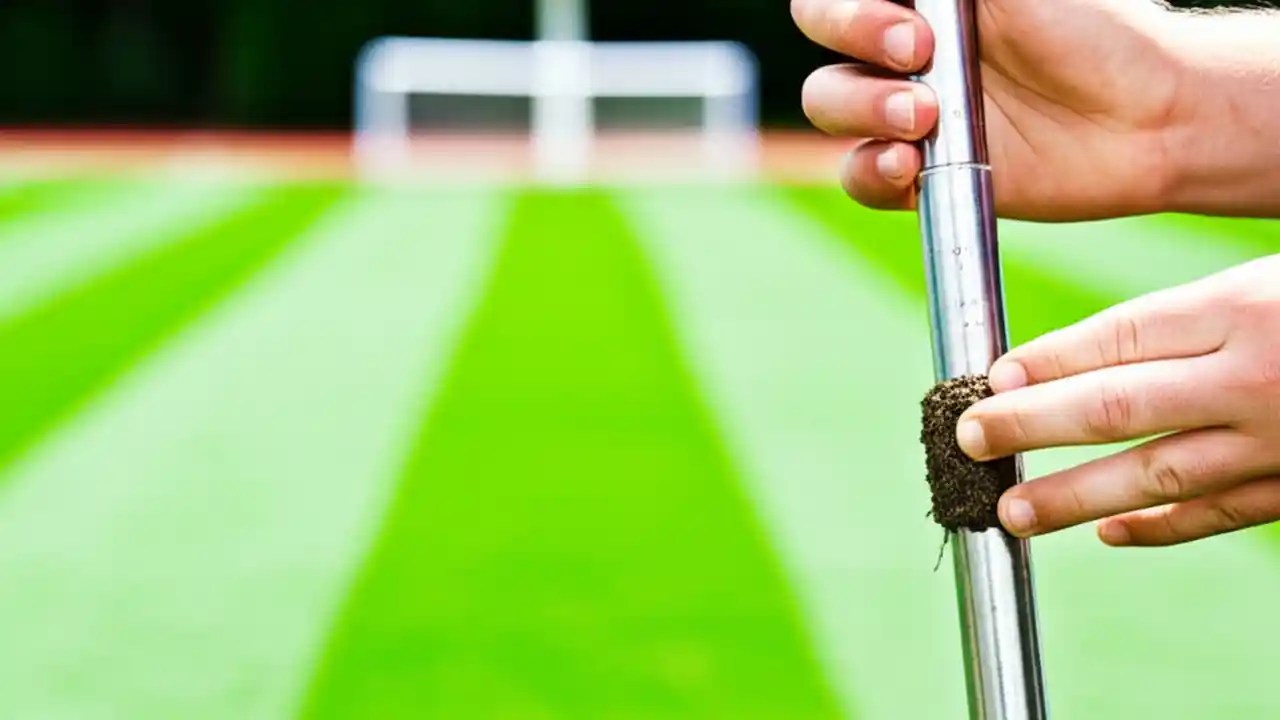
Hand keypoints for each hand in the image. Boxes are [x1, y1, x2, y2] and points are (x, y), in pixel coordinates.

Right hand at [791, 0, 1185, 220]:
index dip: (846, 6)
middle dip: (853, 39)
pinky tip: (909, 166)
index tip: (911, 20)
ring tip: (924, 118)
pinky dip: (871, 170)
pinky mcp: (915, 176)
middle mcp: (899, 50)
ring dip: (862, 107)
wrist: (1142, 118)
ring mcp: (902, 113)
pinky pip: (856, 175)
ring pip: (828, 105)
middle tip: (918, 52)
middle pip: (821, 38)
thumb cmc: (1091, 32)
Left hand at [954, 255, 1279, 546]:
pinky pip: (1222, 512)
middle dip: (1031, 424)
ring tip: (1012, 511)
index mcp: (1242, 309)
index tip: (992, 378)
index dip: (1047, 361)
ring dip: (1076, 496)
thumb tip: (1087, 355)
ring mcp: (1279, 440)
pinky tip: (1108, 531)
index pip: (1120, 337)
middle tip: (970, 438)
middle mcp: (1255, 379)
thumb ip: (1197, 312)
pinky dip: (1161, 526)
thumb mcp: (1273, 275)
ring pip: (1160, 474)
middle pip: (1118, 406)